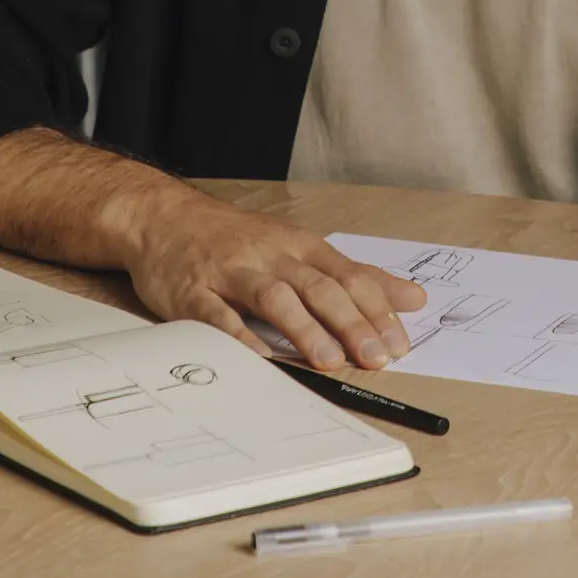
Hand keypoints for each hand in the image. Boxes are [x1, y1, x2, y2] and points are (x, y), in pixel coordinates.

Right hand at [125, 187, 426, 369]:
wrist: (165, 217)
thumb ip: (353, 276)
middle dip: (351, 323)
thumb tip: (412, 297)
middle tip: (377, 356)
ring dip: (305, 329)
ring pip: (275, 297)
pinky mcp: (195, 291)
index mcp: (299, 246)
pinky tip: (261, 358)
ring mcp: (232, 272)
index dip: (377, 309)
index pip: (349, 276)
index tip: (400, 342)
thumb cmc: (237, 239)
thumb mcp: (299, 247)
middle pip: (319, 287)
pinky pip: (219, 316)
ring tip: (330, 360)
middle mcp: (271, 256)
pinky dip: (241, 337)